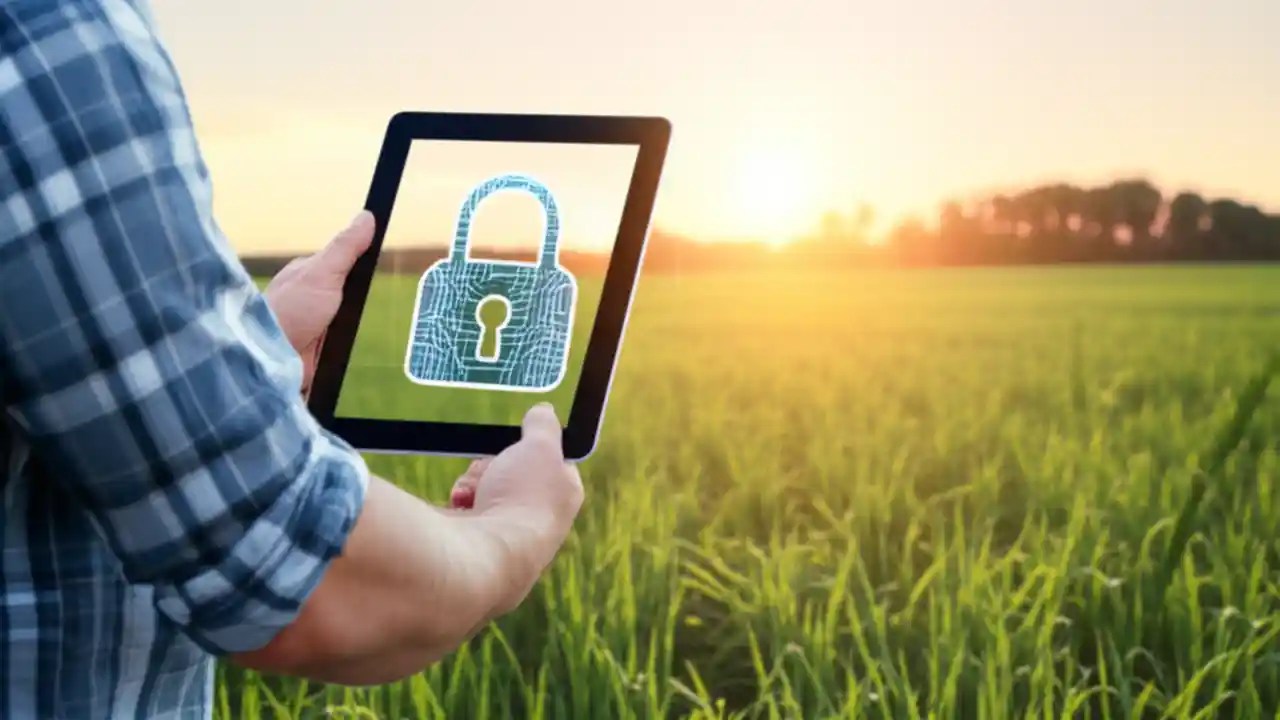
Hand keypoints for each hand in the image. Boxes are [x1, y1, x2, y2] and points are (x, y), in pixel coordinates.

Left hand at [263, 211, 374, 392]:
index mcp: (307, 274)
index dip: (358, 270)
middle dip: (354, 303)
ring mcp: (310, 324)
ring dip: (348, 328)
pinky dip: (343, 347)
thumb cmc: (292, 310)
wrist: (269, 359)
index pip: (342, 265)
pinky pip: (338, 344)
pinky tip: (344, 348)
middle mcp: (307, 297)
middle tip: (355, 308)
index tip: (370, 273)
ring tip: (348, 331)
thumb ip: (345, 247)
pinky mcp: (313, 349)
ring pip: (343, 320)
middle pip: (346, 294)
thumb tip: (367, 215)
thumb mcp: (323, 272)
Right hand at [451, 404, 583, 612]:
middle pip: (510, 473)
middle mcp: (537, 522)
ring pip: (483, 488)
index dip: (531, 447)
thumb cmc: (521, 500)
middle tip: (492, 469)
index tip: (520, 443)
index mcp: (562, 498)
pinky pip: (462, 510)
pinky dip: (458, 502)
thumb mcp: (540, 446)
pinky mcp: (473, 546)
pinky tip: (459, 505)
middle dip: (494, 465)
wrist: (482, 558)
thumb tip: (543, 412)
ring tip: (472, 492)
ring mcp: (504, 537)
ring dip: (473, 481)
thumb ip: (543, 424)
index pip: (551, 462)